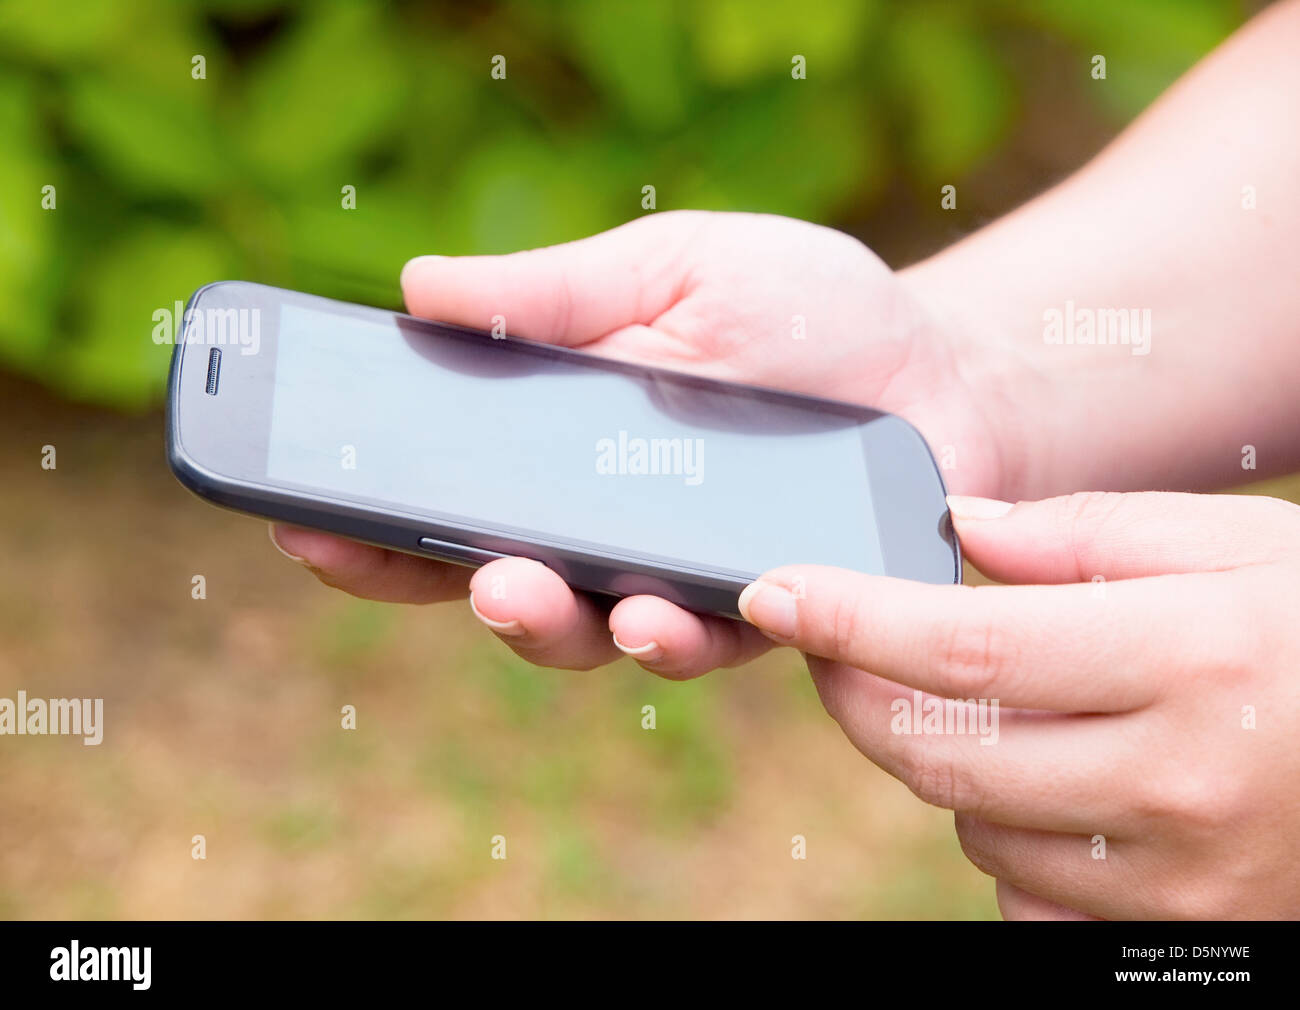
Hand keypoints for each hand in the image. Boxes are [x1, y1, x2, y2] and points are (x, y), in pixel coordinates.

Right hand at [272, 210, 1026, 673]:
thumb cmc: (807, 310)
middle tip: (413, 557)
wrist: (941, 364)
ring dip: (550, 624)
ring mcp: (686, 578)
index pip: (446, 500)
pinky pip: (709, 642)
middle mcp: (613, 531)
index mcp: (568, 451)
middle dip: (444, 585)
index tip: (299, 515)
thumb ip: (557, 293)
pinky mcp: (770, 611)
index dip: (370, 519)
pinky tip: (666, 609)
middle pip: (498, 584)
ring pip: (593, 635)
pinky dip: (677, 633)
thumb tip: (417, 287)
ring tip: (532, 590)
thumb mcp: (674, 268)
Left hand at [736, 490, 1299, 918]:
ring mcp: (1177, 883)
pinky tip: (1063, 782)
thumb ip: (1085, 534)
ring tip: (1008, 703)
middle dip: (858, 693)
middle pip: (941, 754)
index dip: (850, 618)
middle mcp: (1177, 786)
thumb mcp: (1237, 547)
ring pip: (973, 825)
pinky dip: (1009, 832)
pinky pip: (1024, 894)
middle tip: (838, 642)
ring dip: (947, 761)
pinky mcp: (1173, 939)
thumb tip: (955, 527)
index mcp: (1192, 663)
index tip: (771, 593)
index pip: (968, 648)